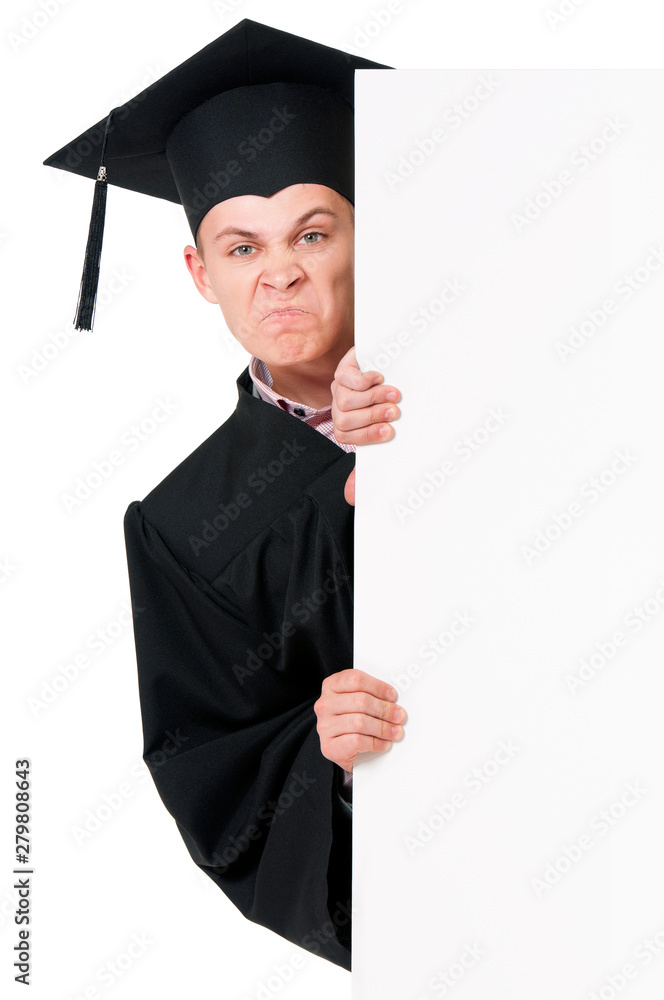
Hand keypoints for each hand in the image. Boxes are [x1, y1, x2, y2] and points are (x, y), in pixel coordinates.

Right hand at [313, 668, 406, 772]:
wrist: (338, 748)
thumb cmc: (350, 720)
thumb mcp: (356, 701)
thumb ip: (370, 695)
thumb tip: (393, 701)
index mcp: (331, 686)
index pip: (356, 680)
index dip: (378, 687)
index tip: (393, 696)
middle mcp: (324, 704)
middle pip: (360, 701)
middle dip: (384, 709)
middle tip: (399, 716)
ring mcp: (324, 726)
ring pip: (359, 722)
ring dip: (383, 728)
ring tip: (395, 732)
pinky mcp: (329, 747)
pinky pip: (357, 741)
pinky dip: (375, 743)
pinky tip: (383, 743)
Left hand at [331, 347, 400, 505]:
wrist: (393, 363)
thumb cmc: (392, 402)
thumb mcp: (385, 431)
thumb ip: (367, 466)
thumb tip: (350, 498)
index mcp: (347, 424)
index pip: (345, 436)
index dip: (366, 436)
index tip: (390, 433)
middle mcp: (340, 407)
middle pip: (343, 419)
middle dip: (371, 417)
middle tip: (395, 412)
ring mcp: (340, 386)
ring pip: (345, 400)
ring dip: (372, 398)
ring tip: (394, 394)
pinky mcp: (344, 367)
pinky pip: (345, 377)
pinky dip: (363, 379)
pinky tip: (379, 378)